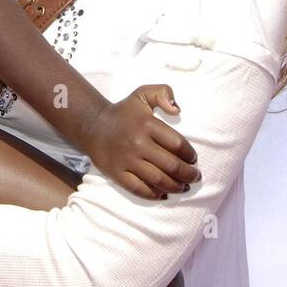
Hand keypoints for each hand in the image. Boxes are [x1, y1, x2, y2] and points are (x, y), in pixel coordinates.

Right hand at [80, 85, 199, 198]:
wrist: (92, 125)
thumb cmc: (123, 112)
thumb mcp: (142, 94)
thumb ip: (163, 92)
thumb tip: (177, 110)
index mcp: (147, 124)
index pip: (178, 144)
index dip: (190, 154)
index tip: (194, 159)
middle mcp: (138, 143)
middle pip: (172, 165)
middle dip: (188, 174)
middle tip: (194, 177)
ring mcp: (127, 160)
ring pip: (159, 180)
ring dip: (176, 186)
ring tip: (183, 187)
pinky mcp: (117, 173)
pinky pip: (139, 189)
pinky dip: (154, 194)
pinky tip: (163, 193)